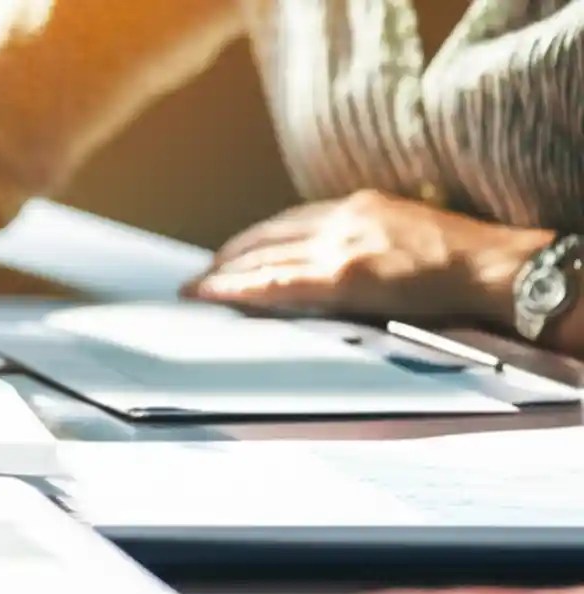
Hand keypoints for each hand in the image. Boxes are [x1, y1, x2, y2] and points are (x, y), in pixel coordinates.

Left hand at [181, 190, 548, 325]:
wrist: (488, 265)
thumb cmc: (458, 258)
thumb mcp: (402, 230)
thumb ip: (364, 239)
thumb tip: (336, 263)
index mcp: (355, 206)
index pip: (288, 220)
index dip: (253, 238)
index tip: (229, 252)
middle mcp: (339, 219)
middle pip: (267, 236)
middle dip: (228, 256)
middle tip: (199, 275)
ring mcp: (337, 246)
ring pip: (264, 258)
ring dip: (224, 275)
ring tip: (196, 291)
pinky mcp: (340, 276)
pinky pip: (276, 283)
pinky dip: (241, 289)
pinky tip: (216, 296)